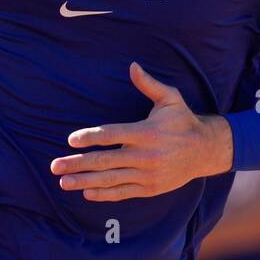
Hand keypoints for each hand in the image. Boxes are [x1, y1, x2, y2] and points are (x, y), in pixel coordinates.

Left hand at [51, 62, 233, 201]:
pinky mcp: (150, 188)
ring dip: (84, 181)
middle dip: (78, 163)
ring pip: (111, 179)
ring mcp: (147, 174)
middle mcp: (146, 155)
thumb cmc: (183, 121)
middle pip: (105, 160)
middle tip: (55, 166)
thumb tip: (132, 66)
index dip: (90, 137)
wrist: (205, 151)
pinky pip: (123, 192)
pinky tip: (86, 192)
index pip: (112, 135)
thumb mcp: (170, 99)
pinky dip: (104, 194)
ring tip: (63, 182)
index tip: (70, 140)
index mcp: (147, 132)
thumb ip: (149, 84)